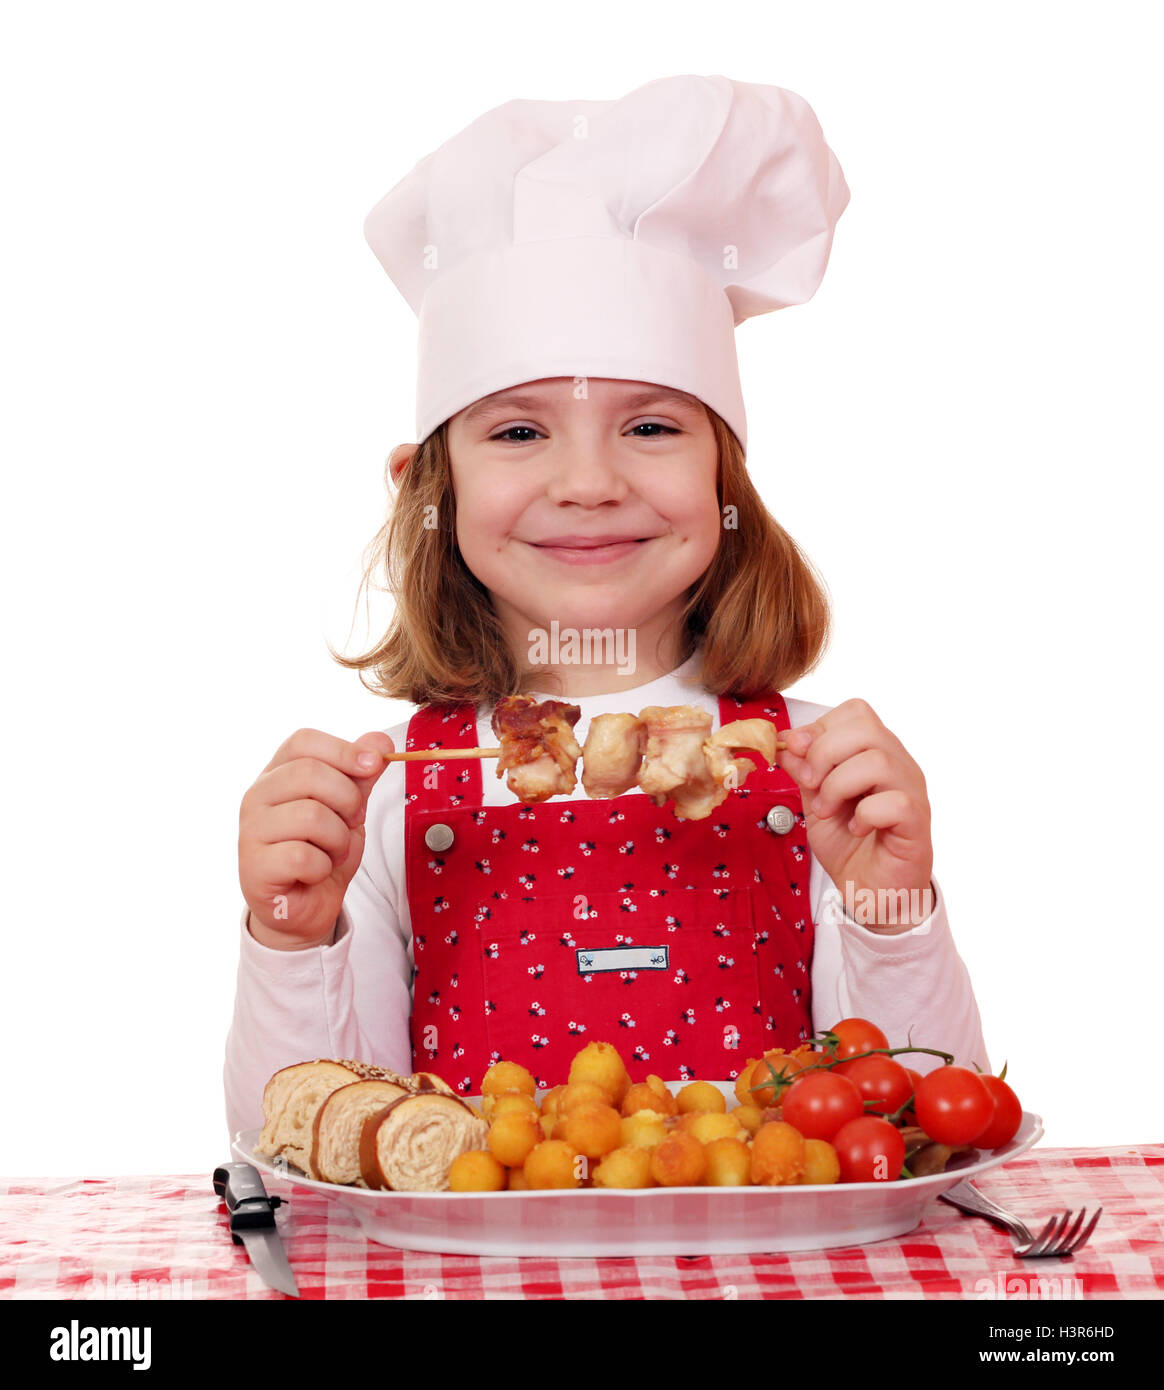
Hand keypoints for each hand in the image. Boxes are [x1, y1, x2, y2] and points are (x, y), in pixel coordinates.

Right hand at [239, 728, 394, 948]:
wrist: (306, 906)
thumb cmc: (323, 851)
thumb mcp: (350, 807)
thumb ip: (361, 775)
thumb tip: (379, 742)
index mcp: (278, 773)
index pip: (303, 742)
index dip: (343, 750)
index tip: (374, 765)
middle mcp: (257, 796)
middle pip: (309, 774)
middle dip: (348, 799)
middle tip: (353, 821)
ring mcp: (251, 830)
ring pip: (310, 816)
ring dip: (338, 839)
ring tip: (332, 852)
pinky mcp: (254, 867)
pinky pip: (302, 857)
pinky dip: (322, 867)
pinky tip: (313, 873)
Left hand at [776, 699, 933, 927]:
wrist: (870, 891)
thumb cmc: (849, 844)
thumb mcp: (814, 800)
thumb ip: (804, 769)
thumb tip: (786, 740)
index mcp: (875, 752)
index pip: (855, 713)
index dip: (819, 729)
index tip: (797, 756)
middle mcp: (898, 765)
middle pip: (866, 728)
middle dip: (824, 753)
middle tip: (811, 785)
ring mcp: (911, 792)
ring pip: (878, 761)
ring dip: (839, 785)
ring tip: (829, 811)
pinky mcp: (916, 824)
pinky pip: (895, 802)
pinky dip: (865, 814)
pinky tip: (857, 828)